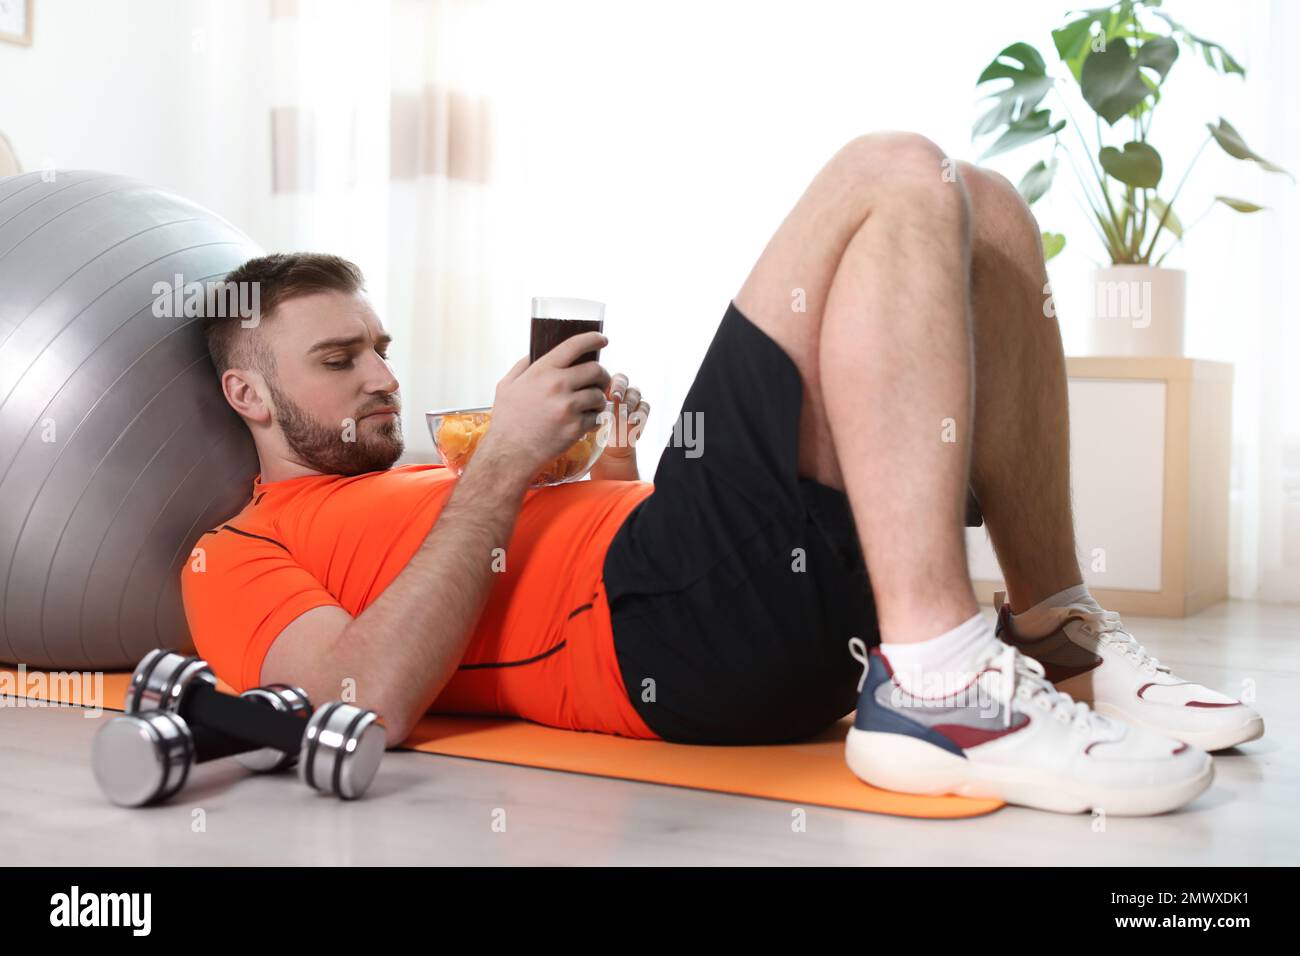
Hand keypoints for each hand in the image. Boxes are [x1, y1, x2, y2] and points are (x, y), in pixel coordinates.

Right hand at [476, 331, 610, 481]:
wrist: (509, 454)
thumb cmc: (507, 420)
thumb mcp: (506, 385)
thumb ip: (523, 365)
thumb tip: (537, 352)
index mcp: (542, 371)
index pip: (574, 345)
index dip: (593, 339)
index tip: (602, 340)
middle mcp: (557, 385)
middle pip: (596, 370)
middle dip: (602, 375)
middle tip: (599, 381)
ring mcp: (568, 407)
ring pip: (599, 395)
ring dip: (597, 399)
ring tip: (588, 405)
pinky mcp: (576, 427)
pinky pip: (596, 417)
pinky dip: (593, 419)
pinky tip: (583, 422)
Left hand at [590, 371, 648, 480]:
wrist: (606, 453)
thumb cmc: (589, 437)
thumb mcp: (581, 422)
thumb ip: (579, 410)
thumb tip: (572, 402)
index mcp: (599, 390)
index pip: (604, 376)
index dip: (605, 381)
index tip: (602, 392)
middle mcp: (615, 393)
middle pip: (622, 379)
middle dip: (619, 387)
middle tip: (615, 398)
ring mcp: (629, 402)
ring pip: (635, 392)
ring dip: (630, 402)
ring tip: (623, 415)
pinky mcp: (640, 413)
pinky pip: (644, 407)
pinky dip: (640, 413)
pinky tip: (632, 422)